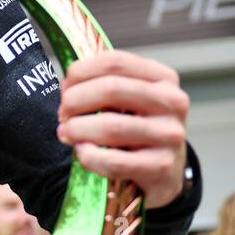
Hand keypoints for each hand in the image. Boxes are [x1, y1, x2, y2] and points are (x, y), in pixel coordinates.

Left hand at [57, 50, 189, 207]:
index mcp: (163, 78)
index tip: (65, 88)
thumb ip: (101, 85)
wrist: (164, 171)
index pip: (115, 62)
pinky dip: (89, 156)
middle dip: (74, 101)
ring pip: (111, 126)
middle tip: (62, 114)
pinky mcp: (162, 167)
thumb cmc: (136, 129)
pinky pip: (114, 161)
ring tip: (66, 134)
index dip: (80, 73)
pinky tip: (82, 152)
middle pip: (111, 89)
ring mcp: (170, 135)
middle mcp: (172, 102)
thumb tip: (67, 85)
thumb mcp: (128, 100)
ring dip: (77, 129)